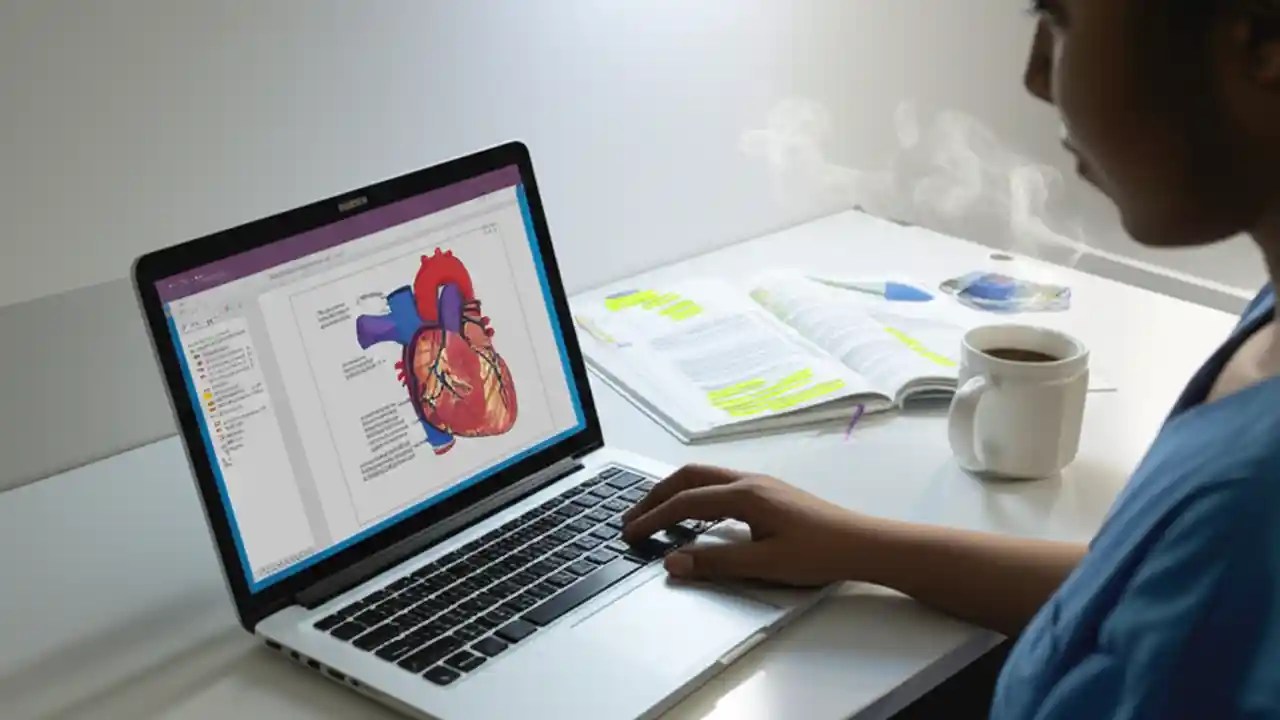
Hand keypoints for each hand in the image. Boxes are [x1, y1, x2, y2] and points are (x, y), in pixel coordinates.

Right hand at [622, 464, 863, 586]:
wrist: (863, 544)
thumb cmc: (820, 553)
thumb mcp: (764, 564)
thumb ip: (716, 563)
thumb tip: (673, 561)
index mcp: (744, 495)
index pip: (685, 502)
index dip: (654, 518)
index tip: (630, 533)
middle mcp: (749, 482)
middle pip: (689, 477)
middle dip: (656, 496)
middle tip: (633, 518)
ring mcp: (760, 484)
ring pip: (705, 478)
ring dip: (675, 492)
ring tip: (655, 513)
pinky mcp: (769, 494)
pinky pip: (720, 485)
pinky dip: (695, 495)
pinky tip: (695, 516)